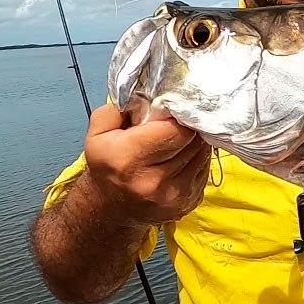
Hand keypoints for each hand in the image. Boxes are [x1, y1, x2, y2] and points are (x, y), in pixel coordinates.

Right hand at [81, 104, 211, 225]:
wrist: (110, 207)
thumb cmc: (107, 164)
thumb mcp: (98, 133)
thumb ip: (120, 107)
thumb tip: (151, 95)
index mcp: (129, 159)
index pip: (176, 129)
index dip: (179, 115)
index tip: (175, 109)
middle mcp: (154, 181)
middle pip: (193, 141)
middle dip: (189, 127)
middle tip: (180, 121)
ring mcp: (174, 196)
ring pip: (203, 155)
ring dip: (195, 143)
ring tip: (180, 139)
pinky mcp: (189, 203)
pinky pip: (205, 171)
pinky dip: (197, 160)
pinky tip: (182, 157)